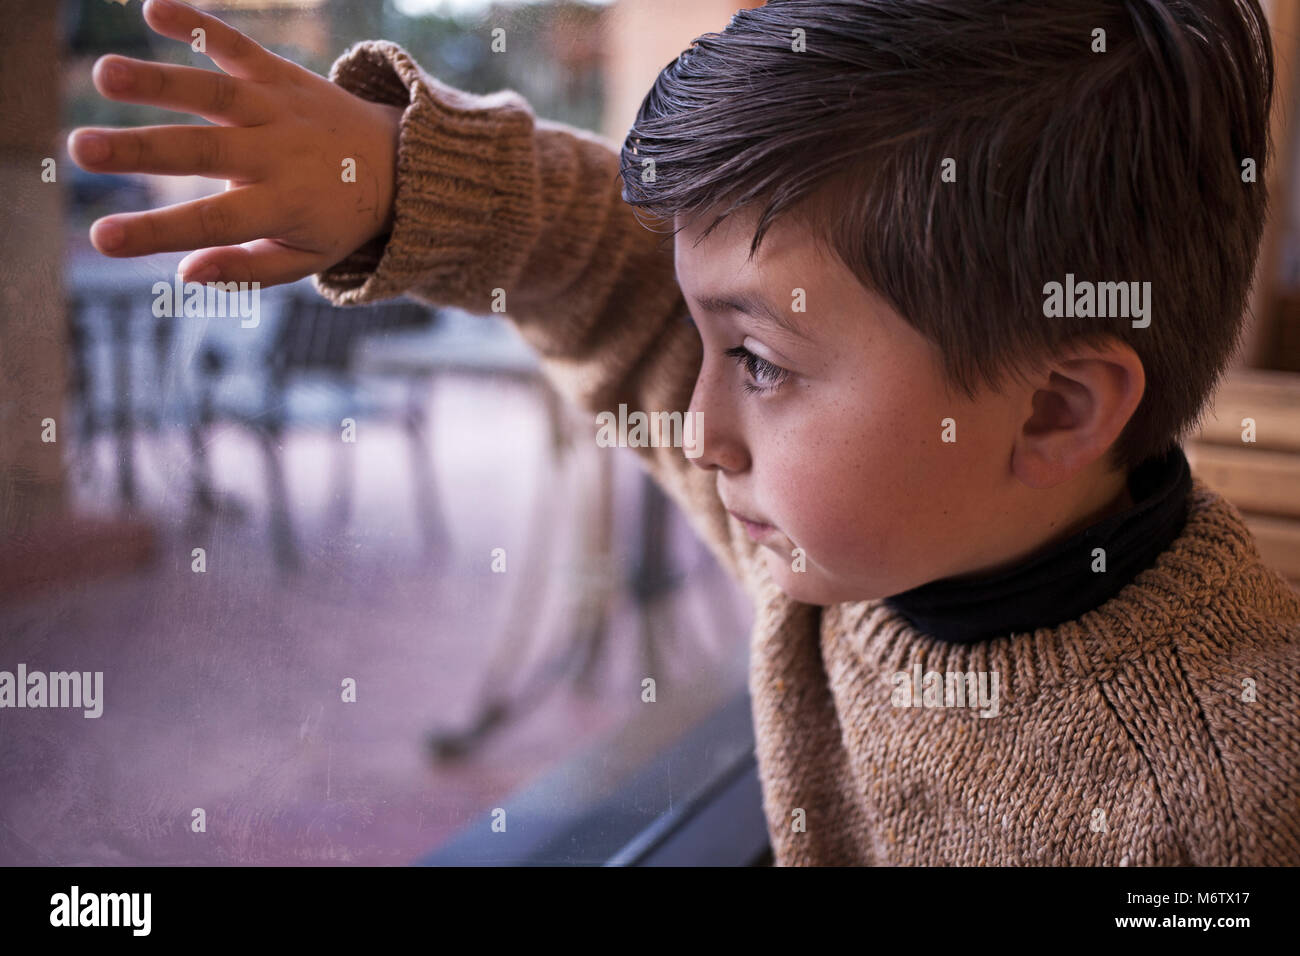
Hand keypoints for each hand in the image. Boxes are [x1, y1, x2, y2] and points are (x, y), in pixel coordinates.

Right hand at [67, 0, 403, 287]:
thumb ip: (248, 269)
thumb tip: (185, 273)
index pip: (213, 222)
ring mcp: (278, 108)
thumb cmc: (334, 218)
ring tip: (103, 75)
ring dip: (159, 80)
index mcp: (283, 206)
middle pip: (204, 151)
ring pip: (214, 92)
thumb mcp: (305, 258)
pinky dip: (199, 25)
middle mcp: (278, 154)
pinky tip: (152, 8)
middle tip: (81, 149)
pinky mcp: (279, 73)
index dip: (157, 231)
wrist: (396, 164)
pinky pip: (238, 45)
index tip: (101, 239)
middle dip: (141, 149)